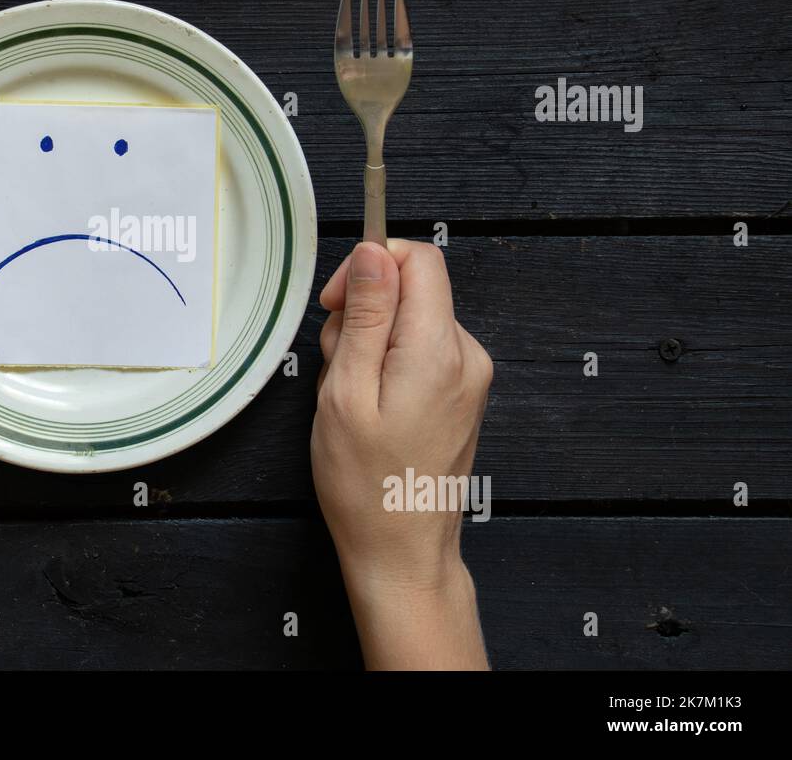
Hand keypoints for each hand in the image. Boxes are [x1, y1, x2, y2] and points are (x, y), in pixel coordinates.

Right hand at [311, 240, 491, 668]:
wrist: (402, 551)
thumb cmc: (366, 484)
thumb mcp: (346, 392)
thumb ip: (362, 316)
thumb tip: (372, 252)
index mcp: (438, 351)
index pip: (419, 259)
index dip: (370, 265)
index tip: (335, 303)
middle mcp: (466, 356)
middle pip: (412, 289)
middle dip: (362, 313)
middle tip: (337, 370)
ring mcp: (469, 375)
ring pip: (410, 320)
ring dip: (370, 343)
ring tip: (351, 398)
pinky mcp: (462, 392)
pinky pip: (420, 350)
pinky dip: (387, 365)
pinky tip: (370, 408)